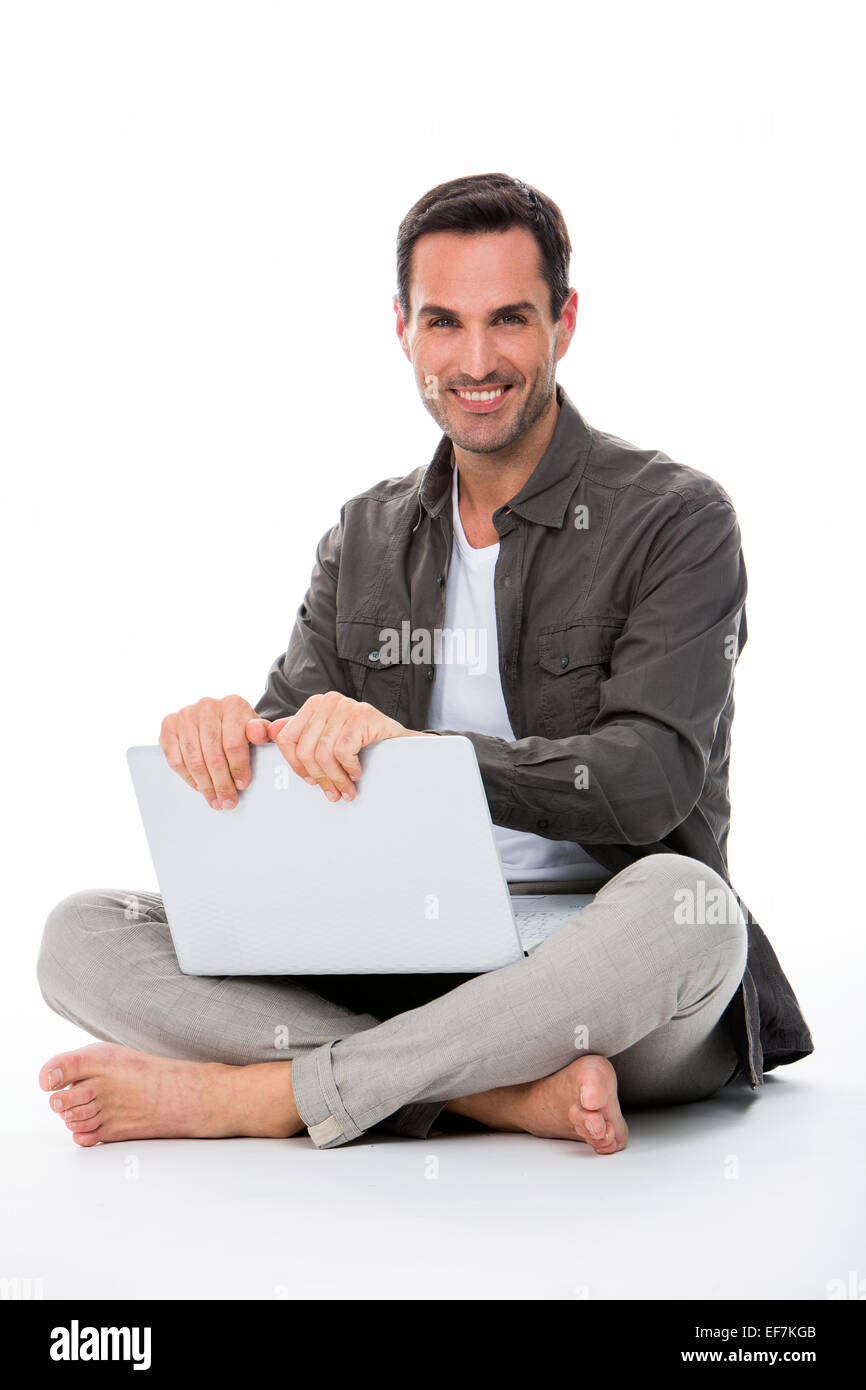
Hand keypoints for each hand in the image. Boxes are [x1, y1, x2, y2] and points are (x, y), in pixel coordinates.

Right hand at [159, 694, 272, 808]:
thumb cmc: (241, 727)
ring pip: (194, 759)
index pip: (233, 743)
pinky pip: (175, 759)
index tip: (242, 785)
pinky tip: (198, 785)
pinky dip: (187, 776)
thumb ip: (263, 732)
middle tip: (227, 800)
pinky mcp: (169, 725)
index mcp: (233, 704)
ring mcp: (186, 715)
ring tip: (214, 799)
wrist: (222, 717)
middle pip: (213, 754)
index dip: (238, 767)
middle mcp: (208, 706)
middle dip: (221, 783)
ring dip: (205, 784)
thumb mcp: (258, 729)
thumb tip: (258, 732)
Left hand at [269, 691, 431, 801]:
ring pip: (324, 753)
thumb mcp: (327, 738)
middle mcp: (327, 701)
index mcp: (313, 705)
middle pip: (305, 749)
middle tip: (332, 793)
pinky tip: (357, 772)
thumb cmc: (362, 742)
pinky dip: (350, 768)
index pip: (286, 738)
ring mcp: (345, 706)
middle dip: (319, 778)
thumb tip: (268, 731)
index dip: (295, 765)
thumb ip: (300, 735)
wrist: (399, 742)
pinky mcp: (362, 715)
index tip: (310, 781)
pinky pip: (343, 751)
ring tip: (346, 789)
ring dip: (336, 778)